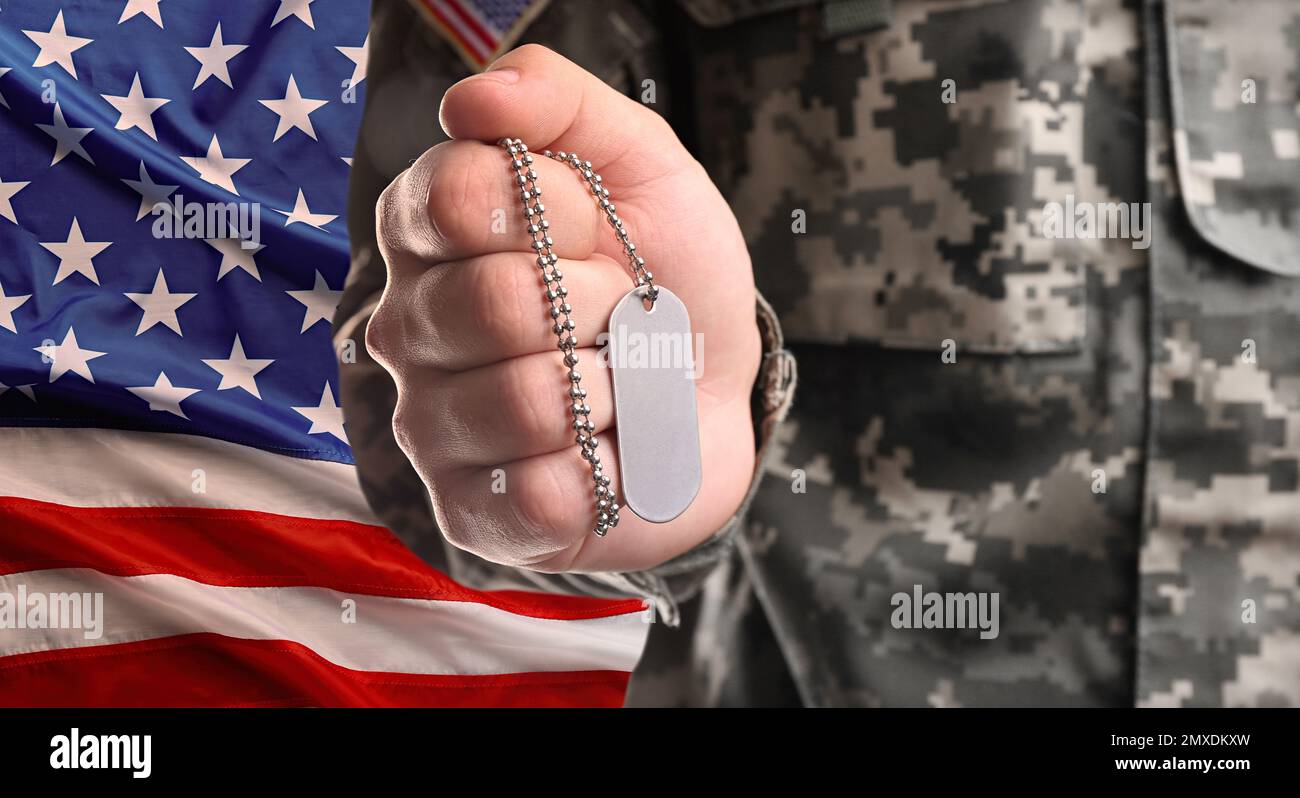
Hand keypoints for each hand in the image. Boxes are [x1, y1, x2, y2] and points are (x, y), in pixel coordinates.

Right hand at [367, 45, 759, 572]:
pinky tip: (602, 454)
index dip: (556, 210)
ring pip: (527, 400)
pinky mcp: (472, 511)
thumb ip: (559, 104)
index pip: (456, 195)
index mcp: (431, 233)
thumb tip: (472, 98)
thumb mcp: (639, 165)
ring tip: (613, 386)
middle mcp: (410, 329)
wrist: (712, 391)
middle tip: (619, 314)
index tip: (593, 227)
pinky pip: (540, 493)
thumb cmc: (661, 276)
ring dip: (612, 389)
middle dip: (601, 304)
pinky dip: (606, 470)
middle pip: (493, 302)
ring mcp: (432, 426)